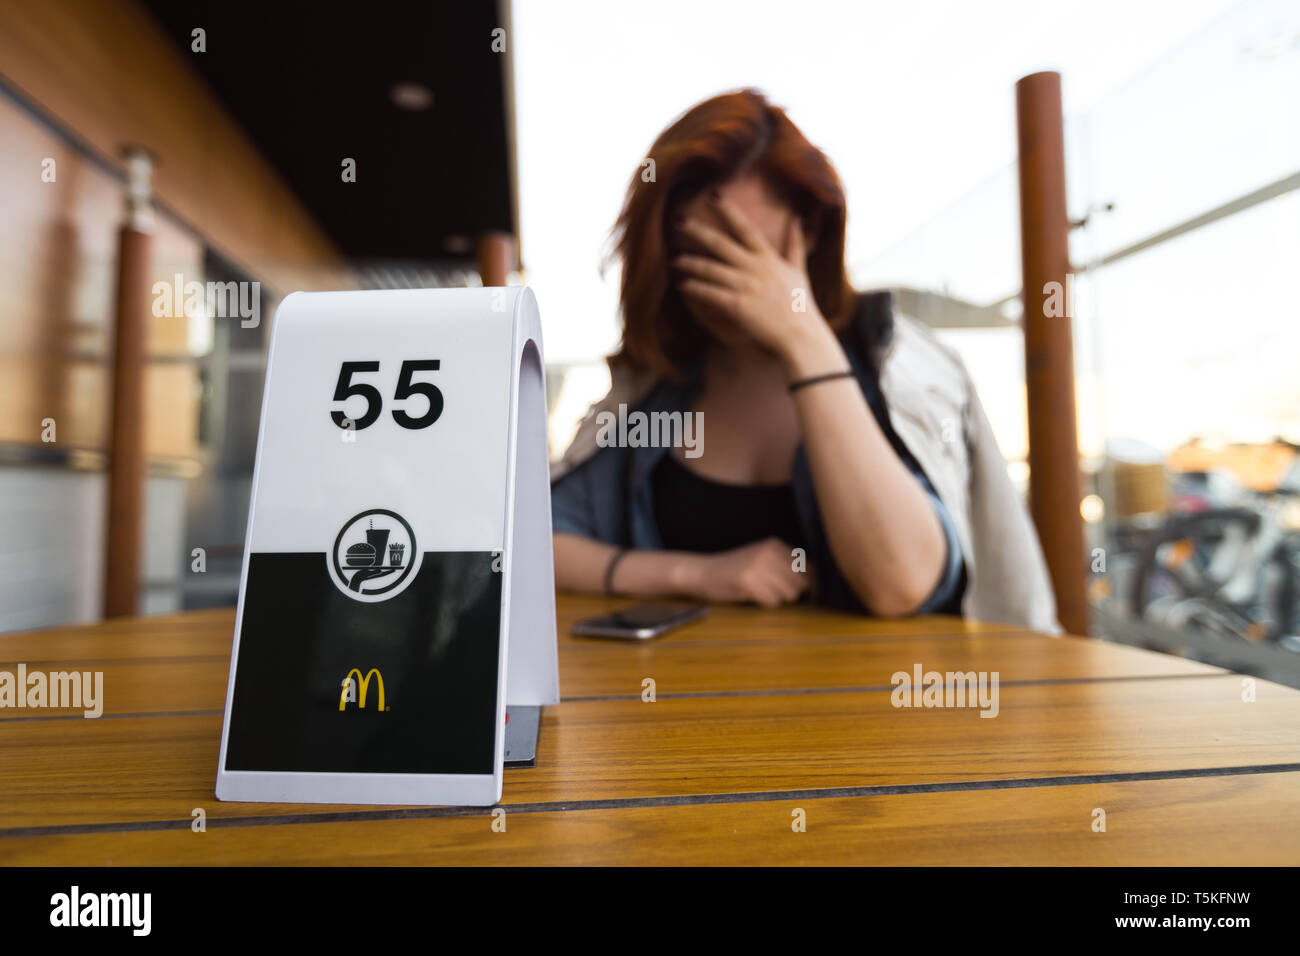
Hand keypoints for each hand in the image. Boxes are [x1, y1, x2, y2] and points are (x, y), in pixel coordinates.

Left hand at [673, 195, 823, 358]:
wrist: (801, 333)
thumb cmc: (800, 303)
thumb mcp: (798, 269)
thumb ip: (794, 243)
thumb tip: (797, 218)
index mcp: (768, 257)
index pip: (745, 228)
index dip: (729, 211)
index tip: (713, 195)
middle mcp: (754, 268)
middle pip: (720, 244)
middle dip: (698, 231)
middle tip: (678, 221)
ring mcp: (745, 286)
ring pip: (710, 269)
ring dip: (690, 263)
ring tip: (674, 259)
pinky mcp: (737, 306)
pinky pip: (710, 293)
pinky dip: (695, 288)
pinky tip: (683, 284)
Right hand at [680, 537, 811, 607]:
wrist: (703, 572)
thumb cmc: (735, 569)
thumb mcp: (762, 558)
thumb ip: (785, 565)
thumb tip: (815, 583)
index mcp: (775, 545)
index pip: (808, 566)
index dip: (812, 583)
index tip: (810, 594)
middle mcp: (769, 553)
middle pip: (800, 582)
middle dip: (792, 592)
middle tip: (772, 592)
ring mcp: (758, 566)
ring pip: (789, 593)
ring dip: (778, 598)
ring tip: (761, 592)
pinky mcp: (748, 581)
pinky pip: (772, 601)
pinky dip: (765, 603)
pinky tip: (752, 596)